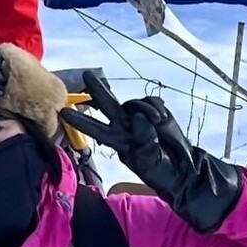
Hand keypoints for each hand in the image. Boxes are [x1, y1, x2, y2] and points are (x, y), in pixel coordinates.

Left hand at [61, 73, 244, 233]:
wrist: (184, 168)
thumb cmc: (162, 171)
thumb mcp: (150, 162)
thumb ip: (143, 142)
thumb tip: (138, 117)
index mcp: (117, 141)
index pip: (95, 129)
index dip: (80, 120)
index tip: (63, 112)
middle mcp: (124, 127)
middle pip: (107, 105)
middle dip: (98, 90)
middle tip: (86, 75)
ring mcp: (139, 118)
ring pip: (134, 103)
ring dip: (146, 110)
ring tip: (159, 124)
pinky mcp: (156, 112)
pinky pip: (152, 102)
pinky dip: (158, 108)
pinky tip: (162, 120)